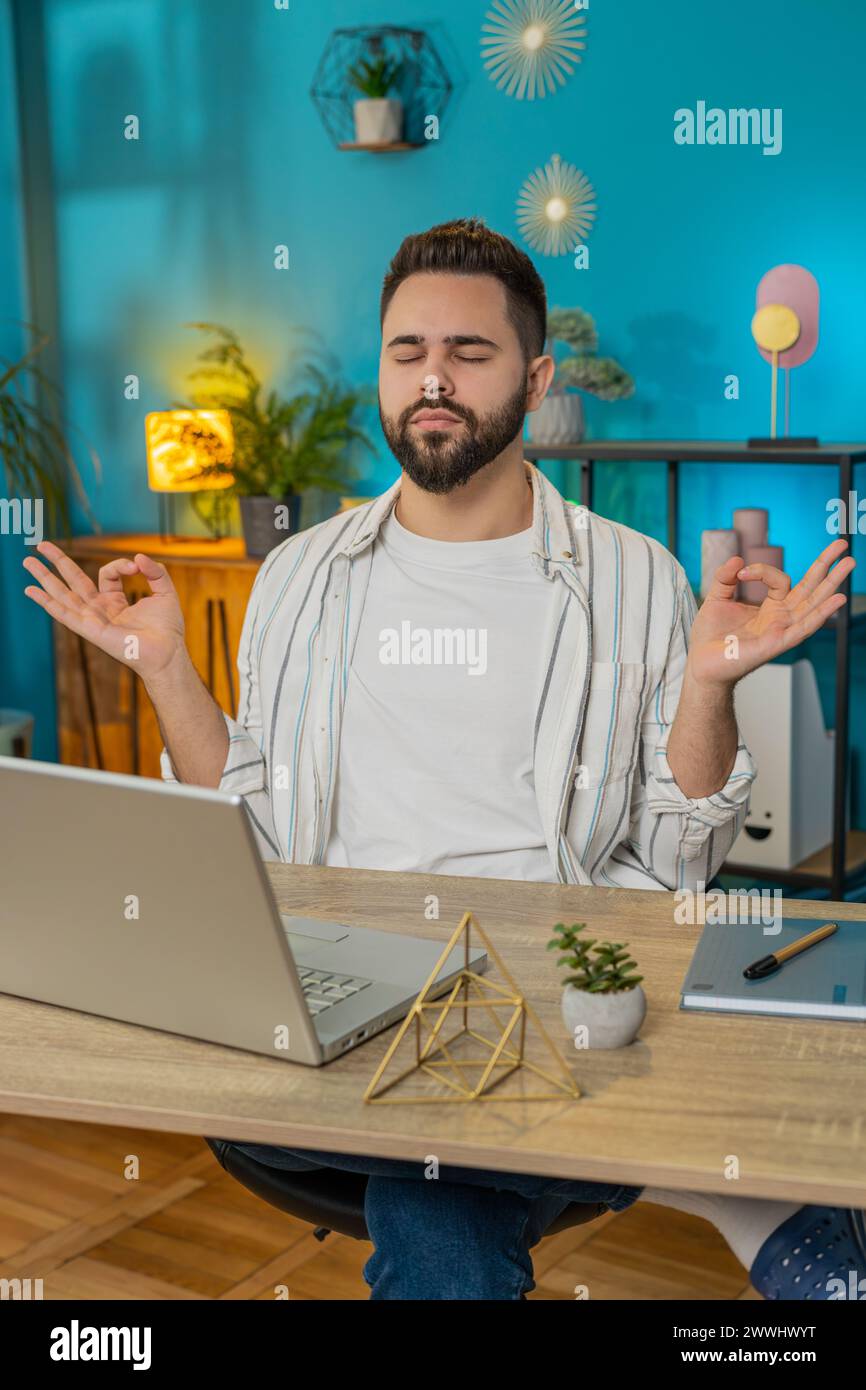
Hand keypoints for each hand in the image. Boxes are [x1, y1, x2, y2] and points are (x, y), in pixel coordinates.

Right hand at [23, 541, 186, 679]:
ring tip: (27, 561)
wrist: (167, 651)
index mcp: (115, 601)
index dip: (119, 565)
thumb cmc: (167, 628)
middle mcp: (100, 610)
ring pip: (63, 594)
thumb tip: (138, 557)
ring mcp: (92, 620)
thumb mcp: (164, 591)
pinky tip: (32, 591)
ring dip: (44, 578)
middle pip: (73, 581)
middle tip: (40, 545)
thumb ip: (155, 571)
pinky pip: (64, 614)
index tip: (136, 567)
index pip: (106, 574)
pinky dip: (47, 602)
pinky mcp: (89, 630)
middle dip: (57, 562)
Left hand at [686, 538, 855, 687]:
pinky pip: (803, 627)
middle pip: (810, 588)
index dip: (762, 570)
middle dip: (826, 566)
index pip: (780, 580)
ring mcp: (782, 630)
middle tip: (843, 545)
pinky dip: (821, 614)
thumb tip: (737, 558)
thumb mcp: (717, 598)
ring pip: (813, 604)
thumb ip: (725, 577)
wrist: (702, 664)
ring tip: (850, 563)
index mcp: (770, 607)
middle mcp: (781, 617)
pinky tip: (837, 600)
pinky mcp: (777, 644)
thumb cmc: (711, 636)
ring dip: (832, 584)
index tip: (741, 573)